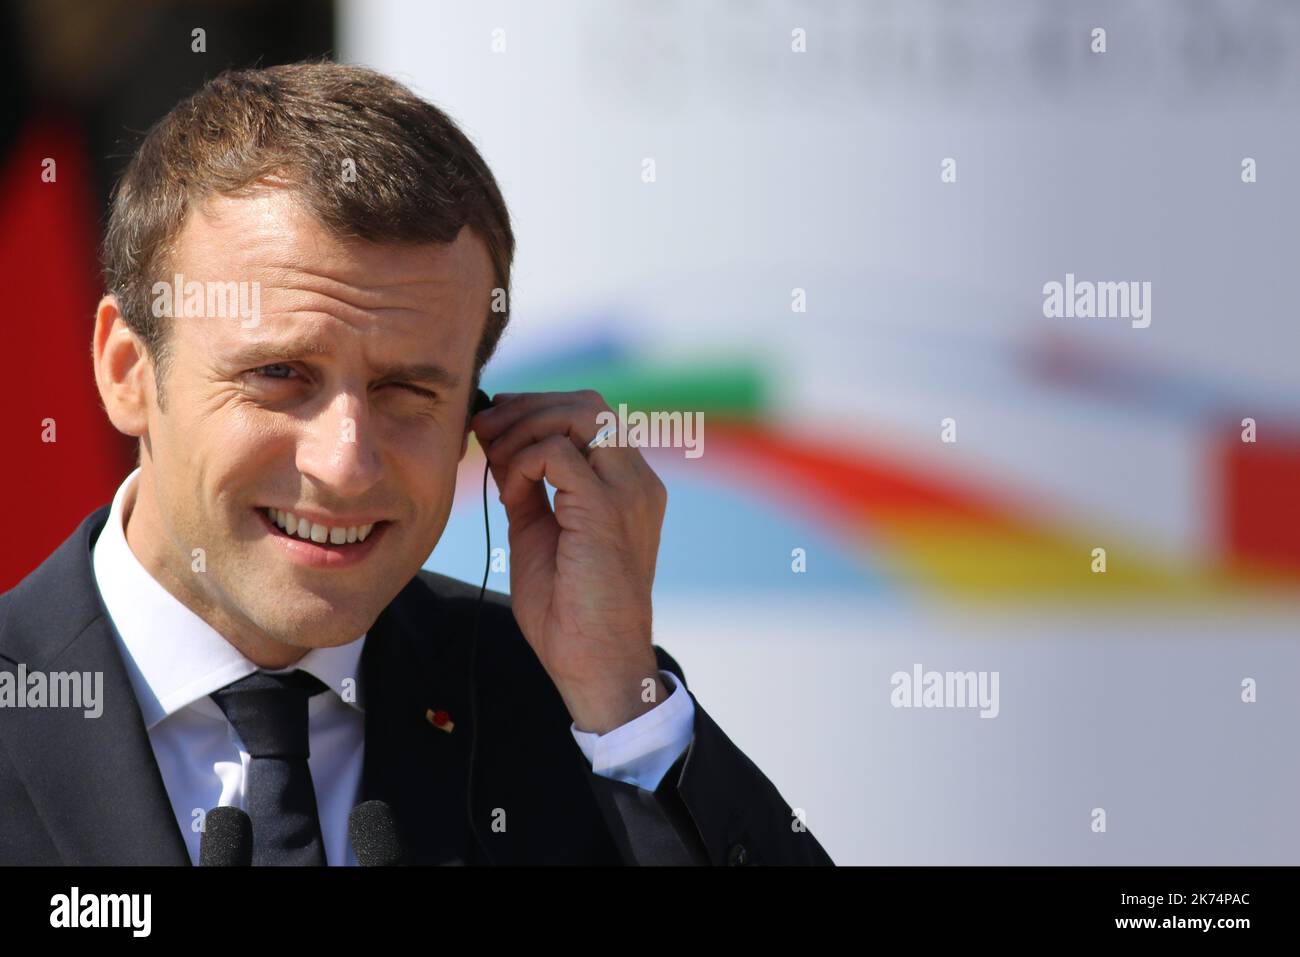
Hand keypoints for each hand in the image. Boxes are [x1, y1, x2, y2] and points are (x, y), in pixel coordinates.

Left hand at [470, 390, 669, 733]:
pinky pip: (556, 453)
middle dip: (526, 407)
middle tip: (482, 430)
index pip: (588, 414)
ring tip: (492, 457)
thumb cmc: (570, 611)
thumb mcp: (539, 532)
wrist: (595, 665)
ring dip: (523, 427)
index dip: (535, 410)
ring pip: (579, 414)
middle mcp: (637, 481)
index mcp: (628, 485)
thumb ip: (527, 487)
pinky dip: (522, 460)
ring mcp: (627, 492)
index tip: (491, 428)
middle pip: (587, 404)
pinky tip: (508, 490)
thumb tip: (500, 447)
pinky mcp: (605, 510)